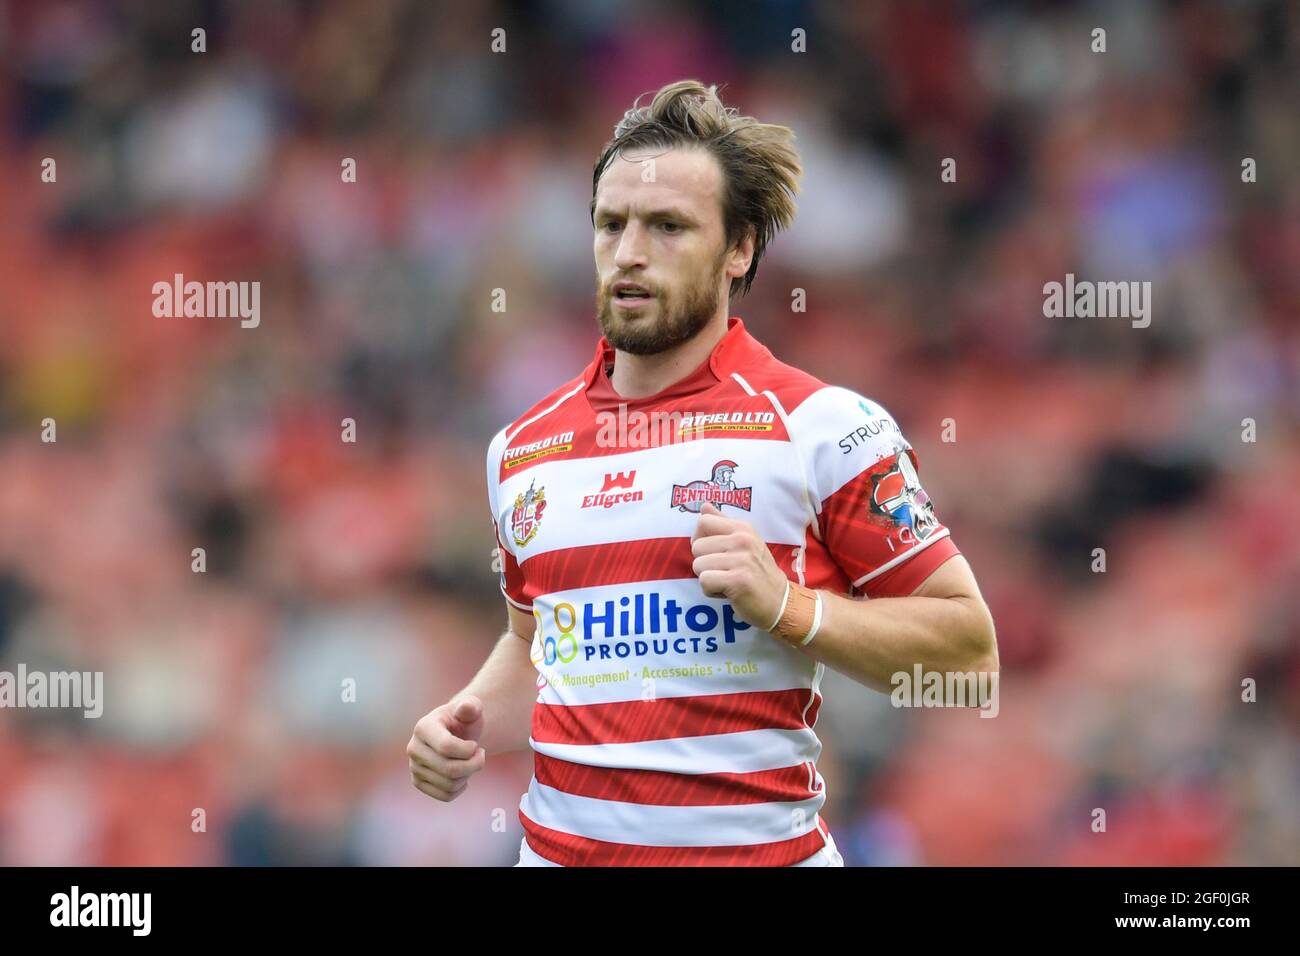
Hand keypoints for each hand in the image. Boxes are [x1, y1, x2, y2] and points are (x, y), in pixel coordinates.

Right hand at [407, 695, 487, 801]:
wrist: (456, 734)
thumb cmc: (464, 721)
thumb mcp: (471, 709)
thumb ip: (471, 707)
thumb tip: (467, 707)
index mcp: (423, 727)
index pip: (446, 747)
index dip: (468, 750)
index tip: (475, 745)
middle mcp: (413, 748)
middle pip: (449, 769)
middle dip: (474, 764)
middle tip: (481, 755)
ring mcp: (414, 767)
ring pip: (450, 784)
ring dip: (468, 775)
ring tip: (470, 762)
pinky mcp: (418, 782)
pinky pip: (445, 795)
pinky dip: (460, 788)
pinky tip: (463, 775)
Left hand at [690, 500, 788, 629]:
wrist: (779, 601)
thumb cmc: (758, 572)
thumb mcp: (746, 542)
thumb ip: (723, 523)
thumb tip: (703, 505)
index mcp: (743, 528)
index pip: (703, 521)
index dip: (700, 539)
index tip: (713, 552)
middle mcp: (743, 540)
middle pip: (696, 546)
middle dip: (704, 563)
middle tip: (724, 571)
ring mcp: (741, 560)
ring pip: (698, 565)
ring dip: (708, 578)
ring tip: (727, 581)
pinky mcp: (738, 580)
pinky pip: (704, 581)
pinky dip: (711, 591)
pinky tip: (727, 592)